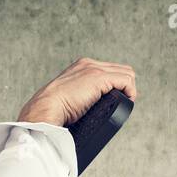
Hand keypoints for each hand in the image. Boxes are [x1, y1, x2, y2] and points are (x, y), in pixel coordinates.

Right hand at [17, 57, 136, 127]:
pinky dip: (130, 92)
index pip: (110, 71)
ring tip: (125, 104)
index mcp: (81, 67)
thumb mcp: (70, 99)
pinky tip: (126, 102)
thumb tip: (90, 112)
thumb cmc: (55, 112)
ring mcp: (94, 69)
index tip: (117, 101)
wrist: (45, 109)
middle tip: (124, 103)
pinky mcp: (99, 77)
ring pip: (127, 74)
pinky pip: (126, 80)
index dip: (118, 86)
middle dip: (126, 87)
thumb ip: (81, 97)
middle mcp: (88, 64)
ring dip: (130, 90)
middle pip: (121, 70)